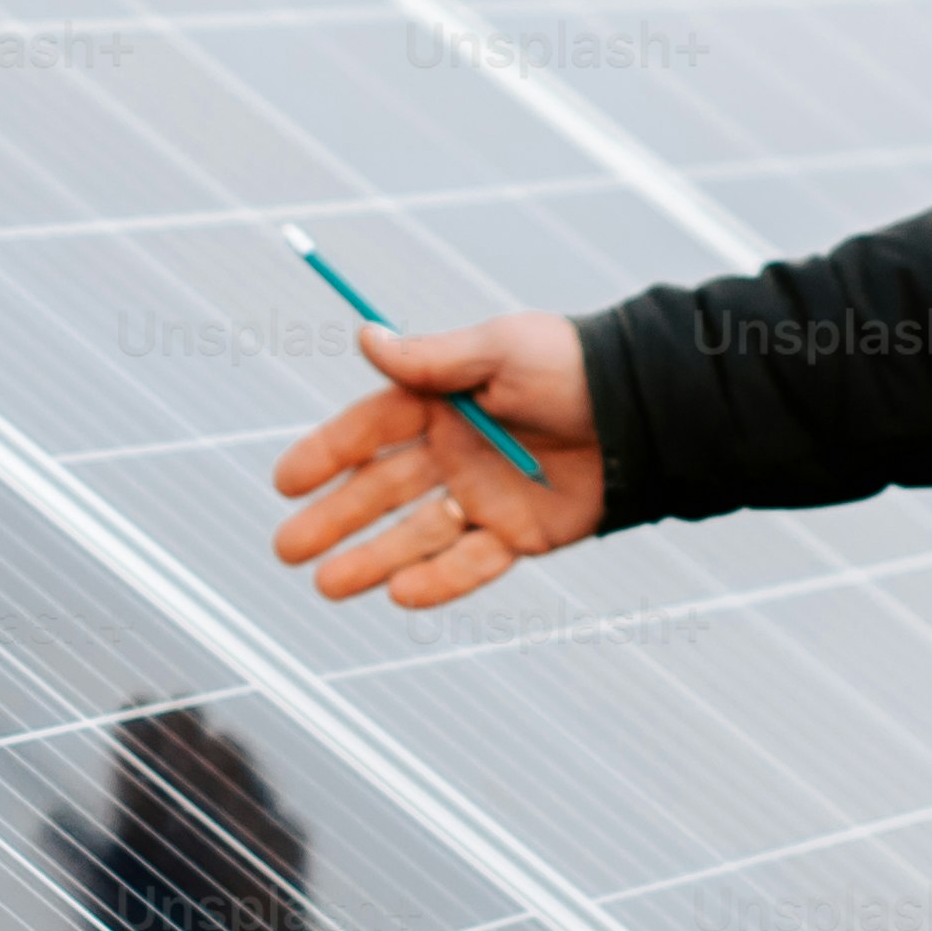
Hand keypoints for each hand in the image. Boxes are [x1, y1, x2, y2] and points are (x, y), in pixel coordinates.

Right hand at [270, 309, 603, 606]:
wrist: (647, 411)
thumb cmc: (572, 366)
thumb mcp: (500, 350)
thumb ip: (431, 358)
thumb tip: (364, 336)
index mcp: (443, 403)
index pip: (370, 431)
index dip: (326, 454)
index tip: (284, 482)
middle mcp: (456, 452)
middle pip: (381, 491)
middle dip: (333, 519)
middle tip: (286, 548)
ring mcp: (486, 496)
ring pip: (417, 534)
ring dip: (372, 559)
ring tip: (326, 585)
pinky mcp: (522, 533)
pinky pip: (474, 563)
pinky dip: (440, 580)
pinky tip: (401, 594)